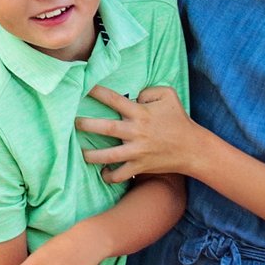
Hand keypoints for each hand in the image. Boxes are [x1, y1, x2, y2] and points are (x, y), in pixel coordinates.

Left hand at [77, 84, 202, 183]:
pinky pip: (121, 175)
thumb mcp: (168, 95)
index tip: (83, 88)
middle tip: (72, 122)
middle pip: (106, 128)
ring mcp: (137, 151)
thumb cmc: (178, 119)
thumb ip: (148, 90)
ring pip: (109, 156)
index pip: (115, 100)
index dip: (98, 92)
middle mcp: (136, 132)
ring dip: (92, 155)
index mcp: (141, 113)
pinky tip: (103, 173)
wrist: (192, 148)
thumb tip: (133, 95)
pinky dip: (110, 176)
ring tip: (81, 152)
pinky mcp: (140, 166)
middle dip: (87, 125)